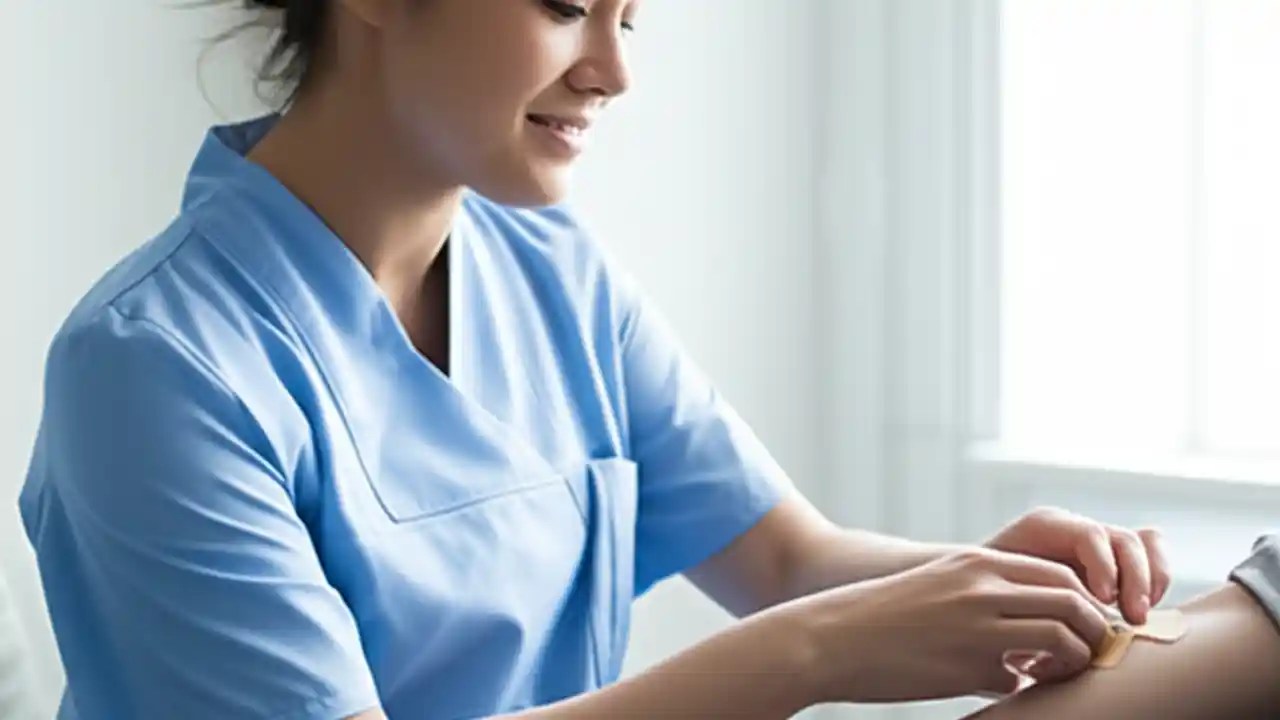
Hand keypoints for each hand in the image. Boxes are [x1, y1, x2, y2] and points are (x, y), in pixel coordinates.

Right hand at [796, 547, 1111, 703]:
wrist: (833, 638)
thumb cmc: (884, 617)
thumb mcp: (940, 586)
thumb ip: (987, 598)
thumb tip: (1029, 637)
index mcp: (978, 563)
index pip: (1060, 574)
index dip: (1084, 601)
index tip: (1083, 626)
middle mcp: (984, 587)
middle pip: (1072, 601)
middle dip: (1093, 631)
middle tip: (1089, 653)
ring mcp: (979, 626)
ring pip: (1061, 636)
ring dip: (1074, 659)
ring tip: (1057, 674)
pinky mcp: (968, 666)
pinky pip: (1021, 678)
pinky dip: (1028, 686)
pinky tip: (1011, 687)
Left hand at [985, 507, 1171, 624]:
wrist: (980, 599)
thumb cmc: (983, 599)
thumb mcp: (995, 594)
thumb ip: (1022, 601)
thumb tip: (1046, 638)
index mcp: (1044, 528)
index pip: (1089, 534)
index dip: (1103, 565)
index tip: (1103, 601)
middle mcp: (1074, 530)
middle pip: (1123, 539)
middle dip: (1135, 578)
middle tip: (1132, 617)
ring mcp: (1097, 545)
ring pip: (1144, 544)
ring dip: (1150, 581)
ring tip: (1138, 618)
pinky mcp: (1116, 563)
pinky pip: (1151, 557)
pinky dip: (1156, 581)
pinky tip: (1141, 612)